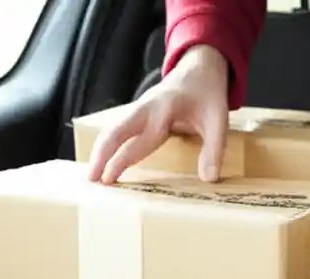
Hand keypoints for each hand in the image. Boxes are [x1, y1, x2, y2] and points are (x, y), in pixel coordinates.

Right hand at [87, 45, 229, 184]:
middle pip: (114, 132)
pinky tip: (106, 160)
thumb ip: (214, 150)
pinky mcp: (140, 113)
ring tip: (94, 175)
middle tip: (91, 180)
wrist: (200, 68)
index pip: (138, 140)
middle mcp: (145, 109)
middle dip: (100, 155)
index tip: (108, 178)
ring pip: (113, 130)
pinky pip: (120, 129)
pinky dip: (110, 144)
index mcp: (162, 110)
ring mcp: (140, 109)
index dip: (121, 160)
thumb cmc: (208, 93)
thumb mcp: (219, 120)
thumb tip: (209, 179)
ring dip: (102, 151)